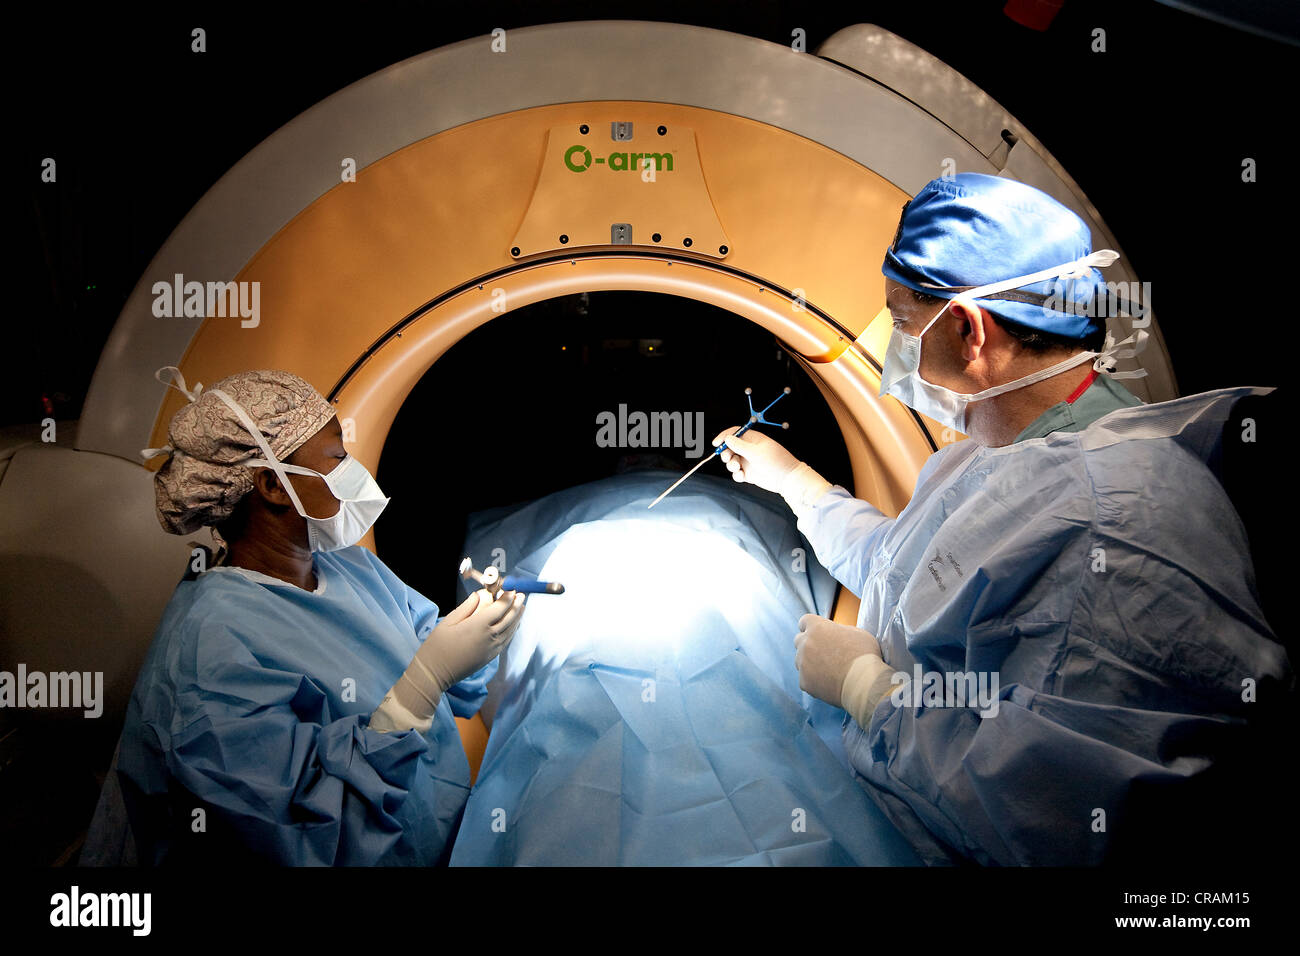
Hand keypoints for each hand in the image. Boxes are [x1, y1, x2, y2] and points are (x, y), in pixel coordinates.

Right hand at [394, 588, 525, 719]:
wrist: (435, 673)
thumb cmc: (438, 646)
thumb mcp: (449, 621)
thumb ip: (468, 607)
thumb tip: (480, 595)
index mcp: (478, 625)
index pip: (500, 607)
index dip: (508, 597)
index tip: (512, 589)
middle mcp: (489, 637)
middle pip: (509, 618)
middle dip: (517, 605)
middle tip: (521, 595)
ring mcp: (492, 648)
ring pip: (511, 630)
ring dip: (518, 617)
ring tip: (521, 607)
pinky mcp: (491, 657)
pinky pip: (507, 640)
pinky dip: (513, 630)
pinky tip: (513, 625)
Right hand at [713, 427, 799, 492]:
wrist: (786, 479)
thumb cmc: (775, 461)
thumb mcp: (756, 452)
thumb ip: (740, 446)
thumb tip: (727, 439)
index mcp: (752, 439)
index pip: (734, 433)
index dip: (724, 436)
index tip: (716, 444)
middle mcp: (749, 449)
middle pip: (729, 448)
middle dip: (725, 453)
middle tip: (727, 458)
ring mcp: (748, 461)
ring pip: (731, 461)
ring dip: (730, 465)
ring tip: (737, 468)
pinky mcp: (748, 473)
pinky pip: (736, 473)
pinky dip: (736, 475)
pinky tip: (742, 476)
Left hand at [793, 614, 881, 706]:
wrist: (864, 683)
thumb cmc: (865, 656)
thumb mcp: (857, 633)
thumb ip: (840, 630)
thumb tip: (836, 634)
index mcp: (817, 627)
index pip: (804, 621)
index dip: (811, 627)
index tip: (817, 633)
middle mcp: (806, 643)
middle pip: (799, 640)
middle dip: (809, 645)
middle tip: (823, 653)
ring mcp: (803, 663)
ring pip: (800, 661)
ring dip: (810, 663)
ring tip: (829, 670)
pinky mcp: (804, 681)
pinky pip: (805, 679)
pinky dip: (814, 681)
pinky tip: (829, 684)